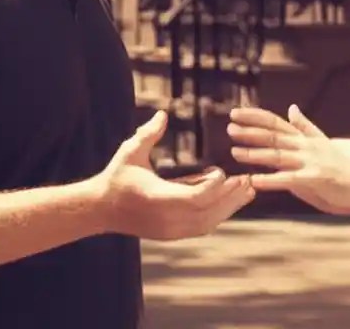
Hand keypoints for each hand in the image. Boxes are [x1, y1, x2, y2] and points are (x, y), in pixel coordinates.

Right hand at [98, 111, 254, 240]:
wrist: (100, 209)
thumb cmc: (117, 176)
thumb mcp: (130, 152)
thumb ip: (148, 134)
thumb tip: (163, 114)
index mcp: (157, 198)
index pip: (195, 198)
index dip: (213, 186)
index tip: (221, 170)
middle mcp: (166, 219)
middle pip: (208, 213)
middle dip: (231, 197)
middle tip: (249, 180)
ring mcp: (169, 230)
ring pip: (208, 223)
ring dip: (229, 207)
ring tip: (247, 190)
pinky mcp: (171, 235)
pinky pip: (201, 227)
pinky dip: (218, 214)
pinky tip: (230, 200)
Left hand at [227, 105, 349, 214]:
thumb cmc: (343, 166)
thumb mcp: (322, 141)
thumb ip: (305, 126)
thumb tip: (291, 108)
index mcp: (305, 139)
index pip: (276, 123)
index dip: (255, 117)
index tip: (235, 113)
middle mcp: (306, 147)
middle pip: (274, 136)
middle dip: (250, 132)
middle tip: (229, 127)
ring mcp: (310, 162)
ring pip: (278, 155)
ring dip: (255, 154)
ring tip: (235, 151)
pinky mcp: (315, 179)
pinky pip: (289, 179)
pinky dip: (271, 179)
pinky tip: (255, 180)